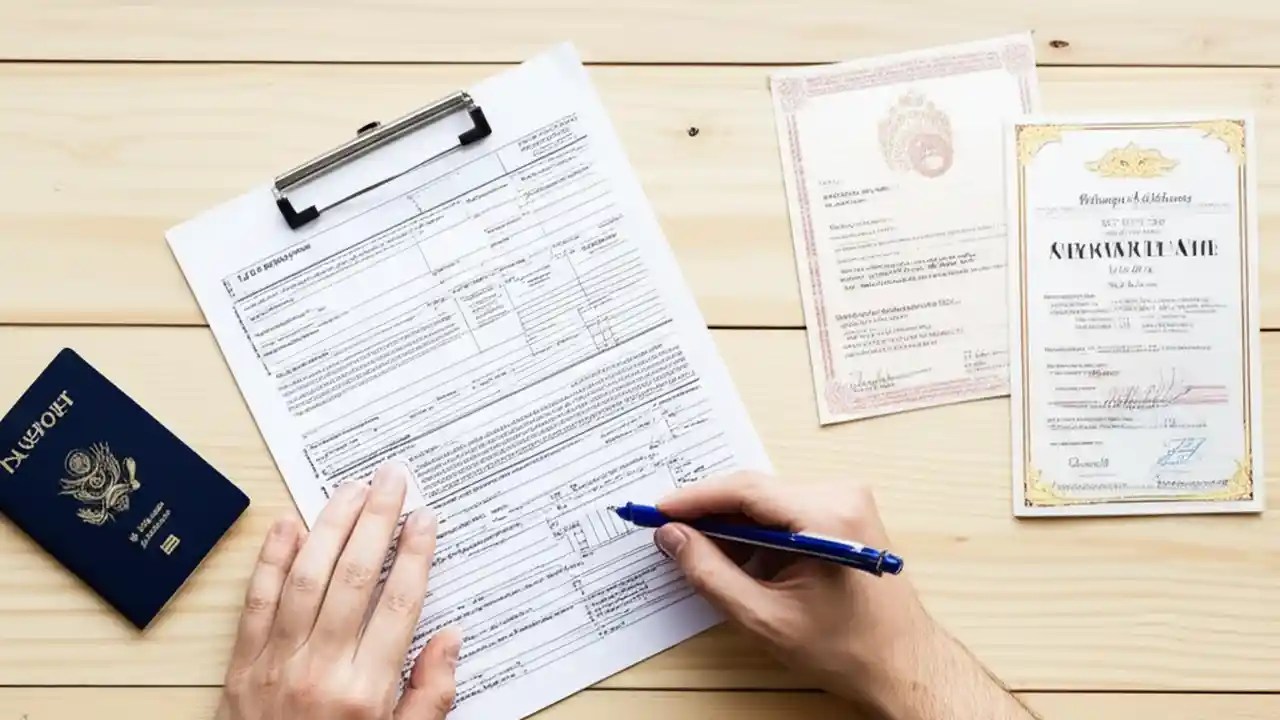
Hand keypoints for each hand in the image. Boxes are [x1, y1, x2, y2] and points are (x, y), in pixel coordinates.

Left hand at [217, 463, 460, 719]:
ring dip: (331, 525)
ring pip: (306, 576)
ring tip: (350, 489)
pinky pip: (257, 601)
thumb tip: (451, 640)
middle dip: (377, 519)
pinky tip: (287, 525)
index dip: (415, 554)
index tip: (425, 519)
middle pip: (354, 576)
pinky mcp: (241, 666)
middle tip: (393, 479)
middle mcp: (321, 670)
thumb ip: (430, 697)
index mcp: (366, 693)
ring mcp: (276, 664)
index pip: (398, 604)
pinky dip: (271, 559)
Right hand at [654, 472, 1034, 719]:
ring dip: (732, 524)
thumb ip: (711, 574)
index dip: (694, 499)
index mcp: (827, 515)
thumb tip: (673, 538)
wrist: (905, 664)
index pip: (745, 490)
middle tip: (667, 530)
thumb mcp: (766, 618)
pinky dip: (757, 531)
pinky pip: (787, 510)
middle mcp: (842, 495)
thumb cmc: (848, 649)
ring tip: (698, 550)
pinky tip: (737, 557)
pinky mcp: (846, 512)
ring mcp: (847, 500)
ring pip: (768, 500)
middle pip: (755, 491)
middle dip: (708, 511)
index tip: (657, 510)